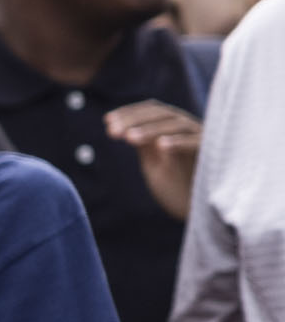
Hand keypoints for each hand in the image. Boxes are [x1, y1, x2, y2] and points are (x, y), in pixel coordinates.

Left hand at [106, 100, 201, 219]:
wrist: (199, 210)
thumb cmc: (176, 185)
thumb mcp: (153, 162)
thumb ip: (142, 143)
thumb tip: (118, 125)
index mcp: (173, 128)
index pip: (152, 110)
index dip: (129, 113)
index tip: (107, 121)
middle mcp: (189, 128)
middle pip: (161, 114)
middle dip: (134, 120)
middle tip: (112, 132)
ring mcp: (202, 138)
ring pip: (176, 124)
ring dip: (150, 130)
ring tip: (129, 138)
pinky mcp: (214, 153)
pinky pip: (197, 143)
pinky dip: (179, 142)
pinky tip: (160, 145)